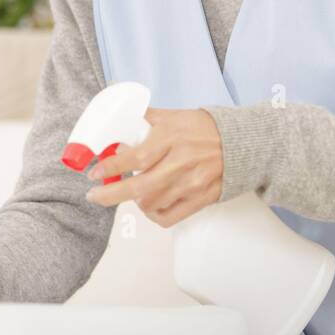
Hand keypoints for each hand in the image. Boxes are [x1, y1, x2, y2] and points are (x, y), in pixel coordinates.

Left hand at [83, 106, 223, 227]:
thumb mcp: (173, 116)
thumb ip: (145, 118)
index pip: (136, 157)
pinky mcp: (201, 199)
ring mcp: (191, 184)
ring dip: (135, 200)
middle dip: (110, 195)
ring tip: (133, 192)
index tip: (94, 173)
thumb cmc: (203, 128)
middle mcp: (180, 162)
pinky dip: (154, 215)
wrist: (241, 143)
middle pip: (139, 188)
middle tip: (94, 196)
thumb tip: (118, 119)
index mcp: (171, 138)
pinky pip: (168, 217)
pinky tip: (150, 205)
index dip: (111, 168)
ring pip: (151, 204)